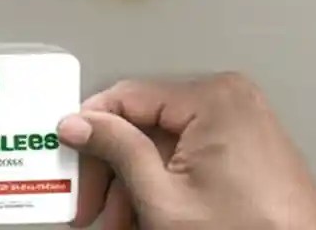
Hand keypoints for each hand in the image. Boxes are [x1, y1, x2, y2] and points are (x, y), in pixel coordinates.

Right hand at [58, 73, 315, 229]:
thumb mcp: (163, 197)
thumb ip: (117, 151)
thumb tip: (81, 123)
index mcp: (212, 98)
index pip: (126, 97)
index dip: (89, 129)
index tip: (67, 153)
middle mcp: (231, 101)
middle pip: (144, 126)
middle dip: (113, 171)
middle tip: (91, 205)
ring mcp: (243, 124)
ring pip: (164, 146)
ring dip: (135, 186)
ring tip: (123, 223)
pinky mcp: (249, 149)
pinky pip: (190, 156)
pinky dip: (165, 185)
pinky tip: (150, 216)